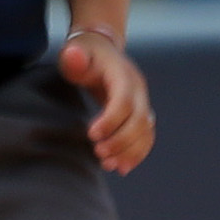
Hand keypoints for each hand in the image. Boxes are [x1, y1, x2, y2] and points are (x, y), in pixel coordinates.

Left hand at [56, 31, 155, 174]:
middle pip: (139, 119)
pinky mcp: (140, 114)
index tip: (91, 135)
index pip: (123, 100)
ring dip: (129, 151)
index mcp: (122, 73)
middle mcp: (138, 88)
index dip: (111, 120)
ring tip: (107, 165)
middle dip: (121, 140)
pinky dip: (137, 153)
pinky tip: (122, 168)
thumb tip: (73, 55)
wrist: (101, 51)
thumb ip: (73, 56)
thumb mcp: (75, 51)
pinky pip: (146, 136)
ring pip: (146, 131)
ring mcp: (142, 101)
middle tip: (98, 153)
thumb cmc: (84, 54)